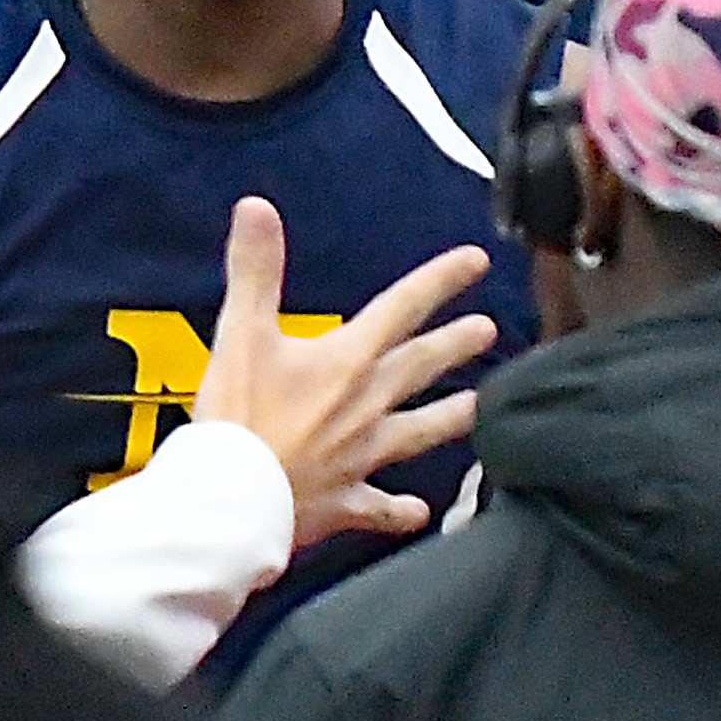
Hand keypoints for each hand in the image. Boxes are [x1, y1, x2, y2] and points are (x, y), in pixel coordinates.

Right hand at [193, 197, 496, 549]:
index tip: (476, 261)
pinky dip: (398, 510)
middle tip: (487, 330)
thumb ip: (255, 270)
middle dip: (454, 344)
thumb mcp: (240, 333)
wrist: (232, 502)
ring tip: (478, 408)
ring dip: (449, 418)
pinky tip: (418, 512)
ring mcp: (359, 456)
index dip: (440, 280)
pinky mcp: (343, 501)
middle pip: (419, 368)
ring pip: (417, 433)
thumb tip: (257, 208)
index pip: (402, 308)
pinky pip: (379, 507)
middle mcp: (364, 406)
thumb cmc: (238, 419)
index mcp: (346, 362)